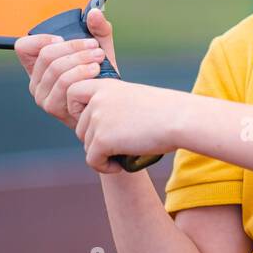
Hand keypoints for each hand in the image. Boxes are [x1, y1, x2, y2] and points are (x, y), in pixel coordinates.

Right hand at [14, 8, 118, 129]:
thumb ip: (99, 30)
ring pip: (56, 69)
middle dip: (73, 48)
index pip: (23, 47)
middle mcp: (35, 81)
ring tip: (99, 58)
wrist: (110, 104)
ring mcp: (42, 96)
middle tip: (94, 47)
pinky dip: (82, 75)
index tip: (62, 38)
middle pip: (46, 56)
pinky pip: (64, 86)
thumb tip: (95, 13)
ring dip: (80, 60)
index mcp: (38, 65)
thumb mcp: (100, 49)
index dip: (41, 39)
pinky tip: (96, 73)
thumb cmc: (101, 76)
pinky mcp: (53, 107)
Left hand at [67, 78, 185, 174]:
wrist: (180, 119)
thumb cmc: (166, 111)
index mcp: (105, 86)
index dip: (77, 109)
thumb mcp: (135, 99)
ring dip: (102, 154)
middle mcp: (97, 99)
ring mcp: (98, 119)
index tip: (96, 121)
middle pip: (81, 127)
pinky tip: (120, 166)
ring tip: (123, 155)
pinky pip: (92, 160)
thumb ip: (113, 106)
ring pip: (87, 145)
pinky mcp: (102, 139)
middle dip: (96, 140)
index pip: (72, 92)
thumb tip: (98, 128)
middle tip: (119, 145)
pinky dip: (104, 167)